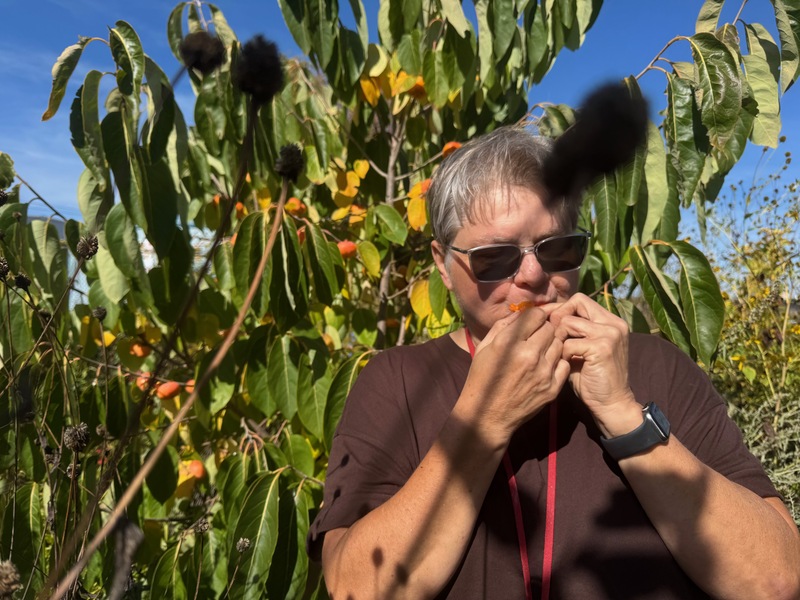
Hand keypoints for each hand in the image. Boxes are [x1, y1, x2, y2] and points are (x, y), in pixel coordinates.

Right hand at [460, 307, 570, 442]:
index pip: (536, 315)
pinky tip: (545, 364)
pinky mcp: (552, 388)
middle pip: (551, 327)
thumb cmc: (481, 378)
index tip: (530, 322)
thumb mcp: (484, 347)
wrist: (487, 416)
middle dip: (544, 327)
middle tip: (536, 335)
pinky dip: (557, 360)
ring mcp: (543, 373)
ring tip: (540, 350)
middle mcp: (529, 355)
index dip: (534, 316)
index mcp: (509, 343)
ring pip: (560, 343)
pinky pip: (564, 363)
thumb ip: (503, 326)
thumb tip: (521, 312)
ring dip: (552, 343)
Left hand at [543, 294, 641, 435]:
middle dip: (559, 318)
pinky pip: (568, 343)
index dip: (563, 310)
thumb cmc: (592, 377)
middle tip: (554, 338)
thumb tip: (548, 315)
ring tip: (562, 354)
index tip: (553, 325)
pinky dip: (563, 355)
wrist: (611, 403)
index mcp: (611, 321)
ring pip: (568, 322)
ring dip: (559, 339)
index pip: (581, 300)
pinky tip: (568, 365)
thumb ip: (573, 331)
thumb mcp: (583, 348)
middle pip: (576, 302)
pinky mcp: (602, 347)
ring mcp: (609, 334)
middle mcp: (614, 323)